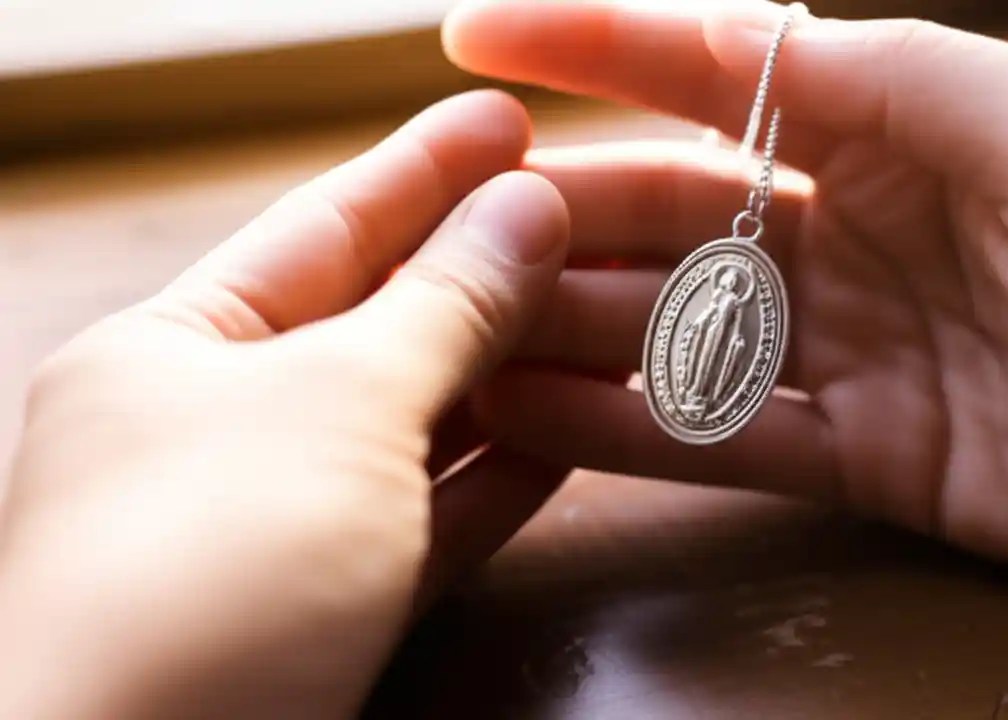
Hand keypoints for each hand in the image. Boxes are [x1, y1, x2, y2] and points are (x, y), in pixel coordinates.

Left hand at [0, 91, 569, 718]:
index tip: (511, 125)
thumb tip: (524, 208)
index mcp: (169, 350)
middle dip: (478, 272)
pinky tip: (567, 439)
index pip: (322, 228)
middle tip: (580, 215)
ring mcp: (273, 523)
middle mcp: (212, 428)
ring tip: (599, 317)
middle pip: (373, 325)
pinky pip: (423, 519)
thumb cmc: (205, 580)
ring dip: (506, 377)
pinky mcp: (324, 608)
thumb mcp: (334, 412)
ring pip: (408, 426)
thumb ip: (440, 311)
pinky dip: (496, 481)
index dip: (424, 168)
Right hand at [445, 1, 1007, 622]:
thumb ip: (895, 80)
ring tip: (452, 332)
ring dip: (563, 329)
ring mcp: (857, 348)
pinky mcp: (865, 458)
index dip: (591, 41)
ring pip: (675, 331)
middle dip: (552, 210)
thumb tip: (752, 41)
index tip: (470, 41)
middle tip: (439, 229)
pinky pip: (720, 438)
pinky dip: (624, 432)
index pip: (720, 66)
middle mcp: (862, 228)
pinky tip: (531, 417)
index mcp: (907, 123)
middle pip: (669, 209)